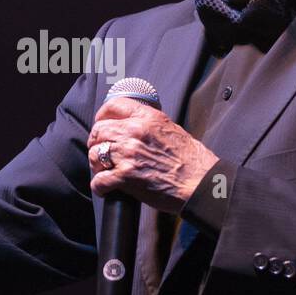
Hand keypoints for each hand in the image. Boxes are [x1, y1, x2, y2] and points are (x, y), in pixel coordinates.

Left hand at [86, 97, 218, 213]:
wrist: (201, 183)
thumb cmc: (192, 161)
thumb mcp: (172, 130)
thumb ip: (149, 126)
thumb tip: (133, 128)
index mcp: (147, 118)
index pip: (114, 106)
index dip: (102, 115)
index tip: (101, 123)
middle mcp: (135, 132)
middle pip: (99, 130)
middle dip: (96, 142)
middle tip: (101, 152)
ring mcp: (128, 154)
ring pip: (94, 153)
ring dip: (96, 164)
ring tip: (104, 171)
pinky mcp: (126, 177)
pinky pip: (99, 180)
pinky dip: (100, 186)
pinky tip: (107, 189)